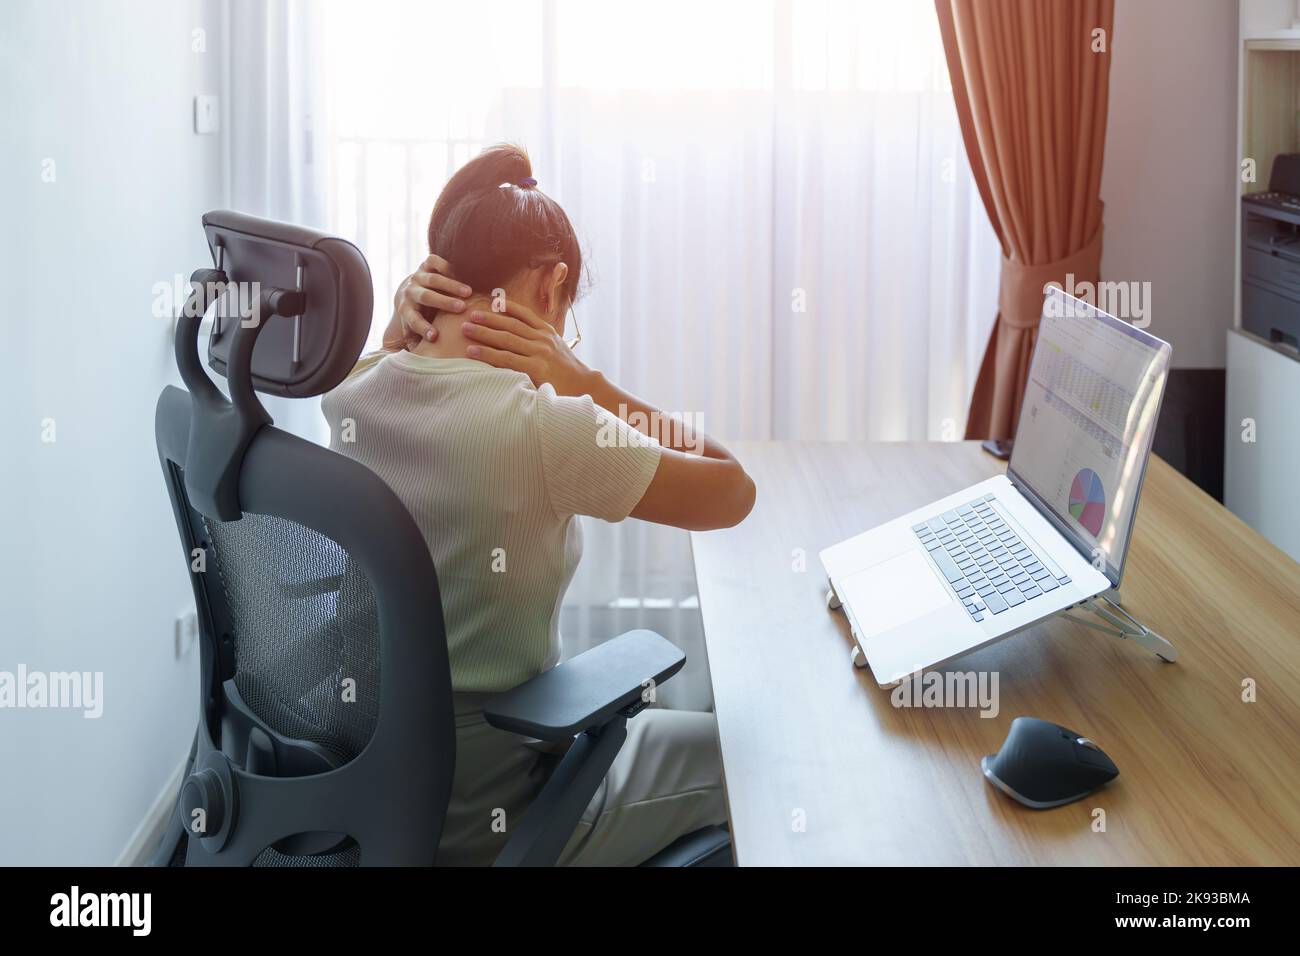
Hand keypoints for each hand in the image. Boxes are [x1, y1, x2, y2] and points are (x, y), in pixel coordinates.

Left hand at [389, 254, 470, 347]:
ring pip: (433, 279)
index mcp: (407, 311)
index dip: (423, 328)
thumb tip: (422, 361)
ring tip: (469, 293)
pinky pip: (433, 262)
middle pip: (425, 297)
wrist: (410, 289)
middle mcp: (411, 293)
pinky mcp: (425, 264)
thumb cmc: (419, 316)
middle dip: (443, 302)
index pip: (413, 320)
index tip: (435, 337)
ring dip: (451, 285)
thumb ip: (418, 343)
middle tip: (461, 308)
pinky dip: (446, 266)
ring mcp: (418, 277)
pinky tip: (461, 274)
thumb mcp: (414, 330)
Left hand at [462, 299, 595, 396]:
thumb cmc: (567, 371)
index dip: (507, 306)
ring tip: (465, 329)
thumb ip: (541, 342)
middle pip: (510, 325)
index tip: (492, 300)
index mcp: (547, 332)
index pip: (524, 314)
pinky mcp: (536, 367)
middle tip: (469, 315)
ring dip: (483, 333)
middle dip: (488, 319)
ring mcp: (539, 352)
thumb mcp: (557, 349)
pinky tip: (473, 351)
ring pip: (505, 339)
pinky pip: (506, 358)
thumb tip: (523, 339)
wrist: (584, 386)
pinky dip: (487, 353)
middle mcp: (542, 339)